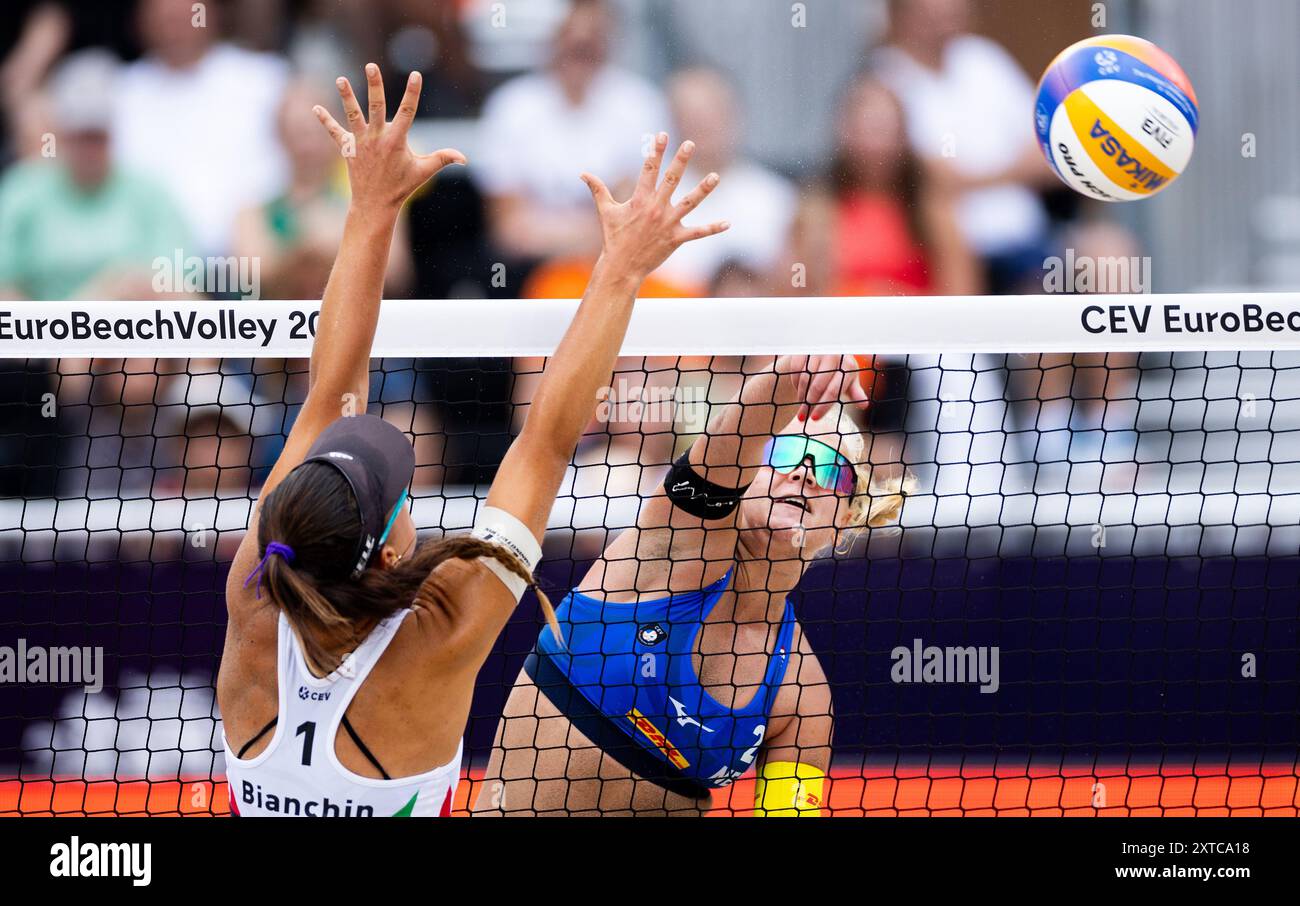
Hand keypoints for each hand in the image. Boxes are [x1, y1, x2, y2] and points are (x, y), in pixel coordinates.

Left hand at [314, 64, 465, 212]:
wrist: (375, 204)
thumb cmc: (401, 187)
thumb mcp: (424, 172)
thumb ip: (443, 159)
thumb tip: (465, 158)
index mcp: (396, 140)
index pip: (407, 111)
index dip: (413, 93)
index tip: (416, 75)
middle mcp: (377, 138)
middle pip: (376, 106)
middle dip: (374, 85)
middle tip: (371, 65)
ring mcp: (361, 142)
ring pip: (353, 115)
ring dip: (346, 97)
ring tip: (340, 79)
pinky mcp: (347, 148)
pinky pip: (334, 132)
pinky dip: (324, 121)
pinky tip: (315, 108)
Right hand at [582, 133, 728, 281]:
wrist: (621, 267)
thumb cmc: (613, 238)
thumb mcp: (605, 211)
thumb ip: (597, 189)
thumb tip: (583, 173)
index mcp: (640, 199)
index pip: (649, 170)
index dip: (656, 151)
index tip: (662, 135)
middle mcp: (656, 208)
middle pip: (671, 179)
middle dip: (681, 160)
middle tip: (690, 144)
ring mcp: (668, 223)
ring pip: (690, 203)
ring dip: (704, 189)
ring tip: (716, 176)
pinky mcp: (676, 239)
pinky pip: (698, 233)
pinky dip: (713, 228)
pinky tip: (728, 223)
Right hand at [777, 355, 870, 421]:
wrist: (823, 353)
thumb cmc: (839, 372)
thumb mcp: (849, 382)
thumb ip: (856, 393)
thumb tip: (864, 405)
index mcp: (848, 365)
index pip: (833, 391)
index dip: (823, 407)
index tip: (814, 419)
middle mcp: (833, 356)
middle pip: (817, 387)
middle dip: (809, 405)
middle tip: (803, 418)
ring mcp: (817, 352)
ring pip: (805, 380)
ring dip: (801, 395)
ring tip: (802, 404)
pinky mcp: (804, 351)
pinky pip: (796, 371)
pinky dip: (796, 383)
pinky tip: (799, 389)